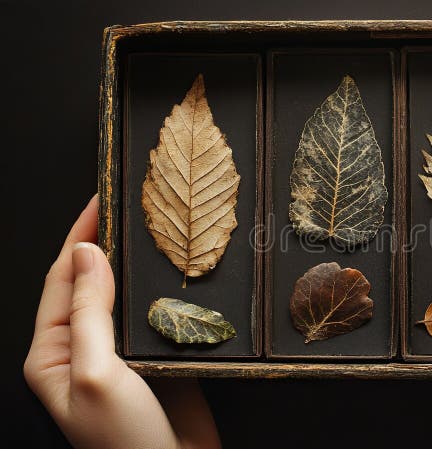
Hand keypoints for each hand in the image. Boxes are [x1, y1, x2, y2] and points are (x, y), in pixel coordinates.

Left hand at [24, 194, 221, 448]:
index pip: (62, 279)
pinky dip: (167, 289)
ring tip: (157, 231)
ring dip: (139, 264)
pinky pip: (158, 314)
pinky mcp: (158, 359)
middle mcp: (84, 349)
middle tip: (133, 206)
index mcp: (53, 353)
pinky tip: (182, 271)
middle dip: (109, 243)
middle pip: (93, 282)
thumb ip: (89, 313)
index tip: (101, 199)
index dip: (80, 236)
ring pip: (127, 296)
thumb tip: (88, 254)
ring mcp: (122, 354)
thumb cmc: (124, 439)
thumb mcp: (97, 373)